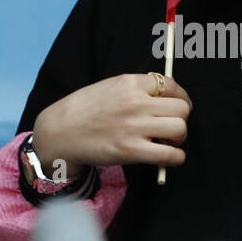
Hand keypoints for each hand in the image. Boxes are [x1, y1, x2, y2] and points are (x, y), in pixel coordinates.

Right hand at [31, 74, 191, 174]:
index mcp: (129, 83)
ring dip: (178, 138)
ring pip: (180, 129)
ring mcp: (134, 127)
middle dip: (180, 119)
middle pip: (182, 108)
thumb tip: (165, 95)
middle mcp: (135, 102)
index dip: (180, 98)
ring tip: (166, 142)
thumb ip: (136, 89)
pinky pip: (171, 155)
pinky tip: (166, 157)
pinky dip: (175, 158)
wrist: (59, 132)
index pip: (171, 85)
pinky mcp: (131, 151)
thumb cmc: (83, 110)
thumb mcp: (109, 87)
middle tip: (170, 127)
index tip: (178, 106)